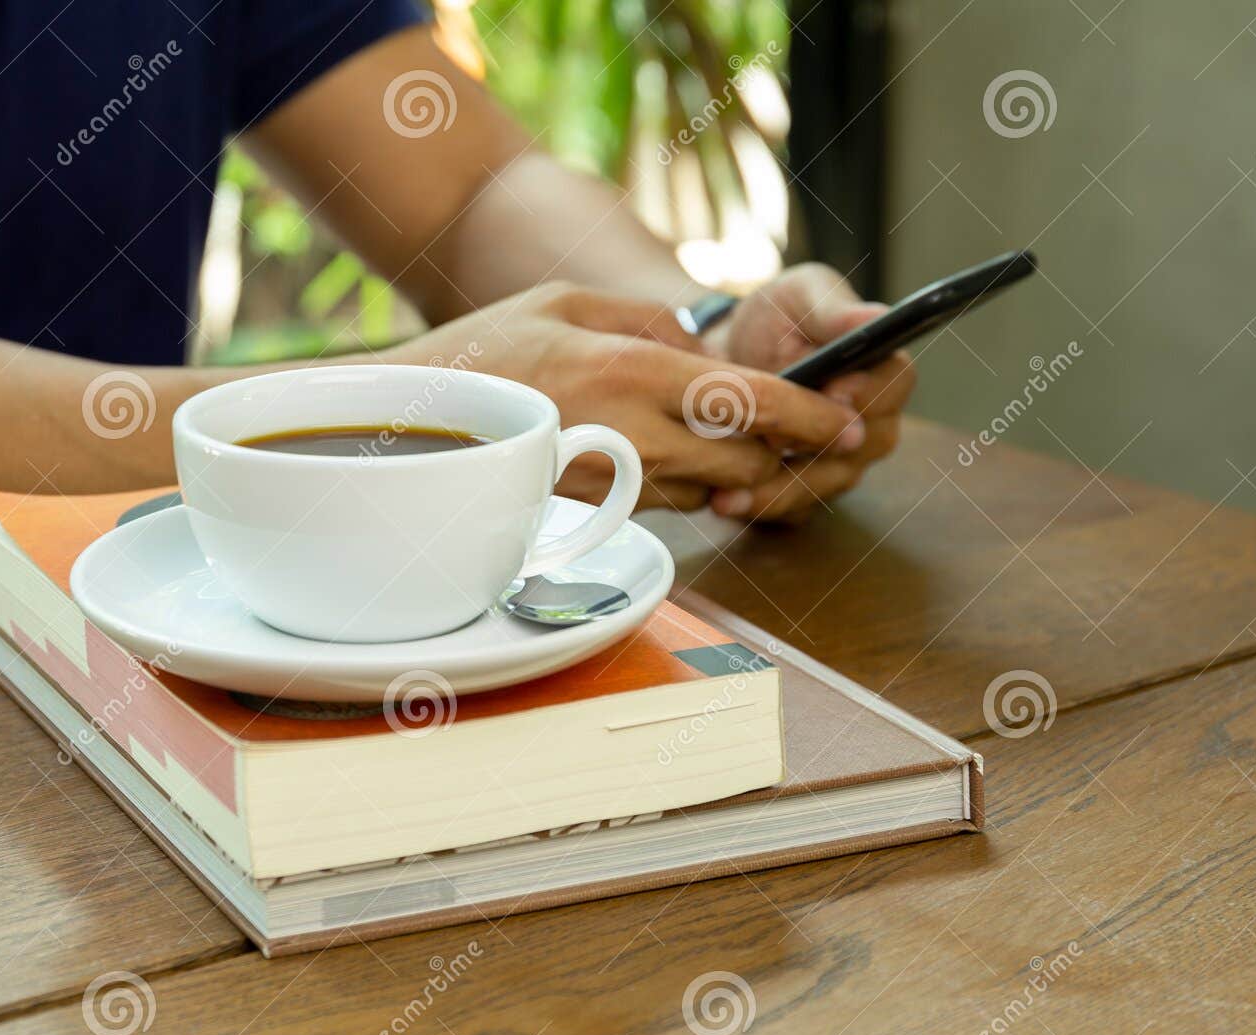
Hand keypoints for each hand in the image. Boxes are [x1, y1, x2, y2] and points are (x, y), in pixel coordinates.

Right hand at [386, 282, 865, 513]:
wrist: (407, 429)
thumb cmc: (482, 354)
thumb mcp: (564, 302)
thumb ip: (643, 318)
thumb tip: (699, 342)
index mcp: (632, 374)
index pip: (748, 401)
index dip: (808, 416)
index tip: (848, 422)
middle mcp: (631, 436)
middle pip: (745, 460)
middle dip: (787, 452)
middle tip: (821, 437)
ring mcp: (614, 482)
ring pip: (713, 488)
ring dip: (743, 472)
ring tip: (765, 446)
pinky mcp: (595, 510)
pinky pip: (669, 501)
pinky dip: (695, 483)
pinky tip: (690, 459)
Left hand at [701, 263, 915, 521]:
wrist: (729, 355)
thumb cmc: (778, 318)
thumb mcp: (802, 297)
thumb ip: (834, 311)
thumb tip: (877, 318)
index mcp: (883, 371)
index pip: (892, 386)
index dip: (865, 391)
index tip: (833, 390)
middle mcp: (871, 424)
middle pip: (860, 447)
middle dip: (816, 449)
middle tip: (771, 445)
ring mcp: (841, 462)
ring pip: (823, 484)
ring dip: (779, 491)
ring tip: (733, 492)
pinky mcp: (807, 489)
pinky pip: (792, 509)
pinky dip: (758, 507)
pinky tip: (724, 502)